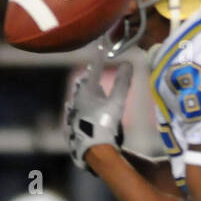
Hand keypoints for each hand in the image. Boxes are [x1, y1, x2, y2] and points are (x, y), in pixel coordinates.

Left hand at [65, 54, 132, 171]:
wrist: (93, 149)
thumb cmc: (104, 124)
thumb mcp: (116, 103)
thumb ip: (122, 83)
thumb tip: (128, 63)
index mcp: (87, 91)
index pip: (94, 72)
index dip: (99, 61)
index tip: (102, 51)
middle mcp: (77, 100)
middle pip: (83, 85)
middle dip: (89, 78)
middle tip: (92, 72)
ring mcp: (73, 114)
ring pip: (78, 99)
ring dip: (84, 94)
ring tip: (86, 92)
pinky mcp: (72, 127)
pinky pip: (75, 114)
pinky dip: (80, 110)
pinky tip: (80, 114)